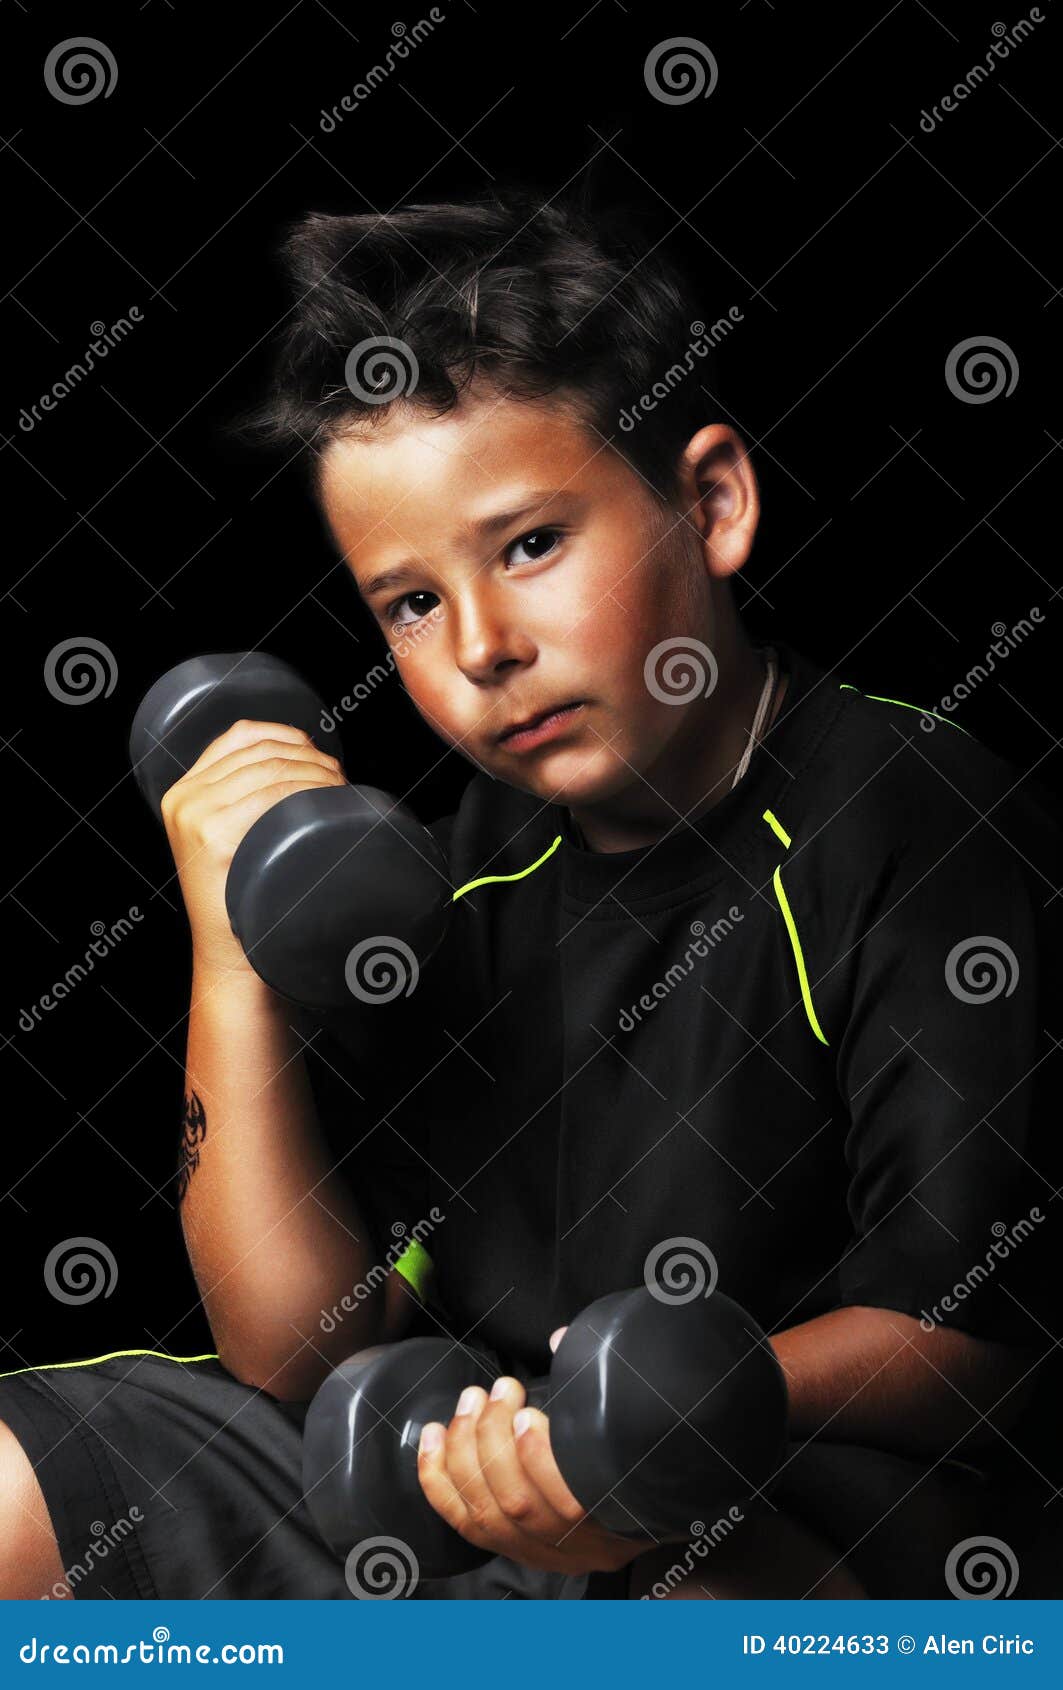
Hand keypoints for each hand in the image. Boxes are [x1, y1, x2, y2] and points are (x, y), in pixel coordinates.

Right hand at [160, 718, 345, 976]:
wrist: (233, 962)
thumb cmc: (245, 904)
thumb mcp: (231, 843)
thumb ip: (245, 805)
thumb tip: (303, 762)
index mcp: (184, 792)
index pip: (241, 735)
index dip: (289, 734)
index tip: (321, 754)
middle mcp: (183, 799)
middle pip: (262, 751)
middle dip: (313, 757)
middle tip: (342, 781)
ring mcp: (195, 817)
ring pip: (271, 769)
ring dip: (318, 771)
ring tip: (341, 791)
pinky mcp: (212, 839)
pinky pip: (270, 795)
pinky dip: (307, 789)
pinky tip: (327, 798)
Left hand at [416, 1325, 653, 1575]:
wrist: (636, 1515)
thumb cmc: (631, 1461)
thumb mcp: (630, 1430)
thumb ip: (595, 1388)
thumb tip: (560, 1340)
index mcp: (614, 1516)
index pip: (571, 1502)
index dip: (538, 1458)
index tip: (528, 1413)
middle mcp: (575, 1545)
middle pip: (518, 1504)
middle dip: (494, 1439)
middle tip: (497, 1392)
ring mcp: (537, 1550)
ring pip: (487, 1513)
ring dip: (466, 1450)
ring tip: (470, 1402)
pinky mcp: (506, 1548)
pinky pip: (461, 1521)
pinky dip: (439, 1479)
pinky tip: (433, 1439)